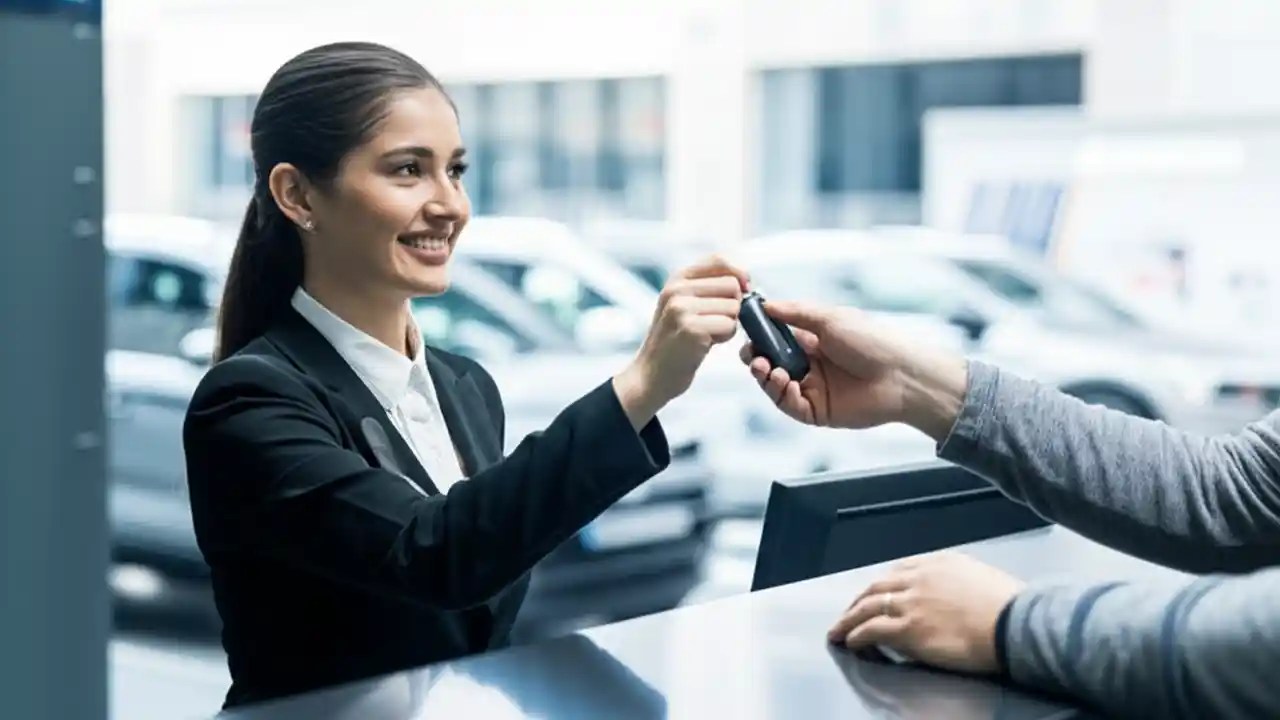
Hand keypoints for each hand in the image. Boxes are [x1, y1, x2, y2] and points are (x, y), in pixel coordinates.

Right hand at [615, 255, 749, 427]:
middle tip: (714, 322)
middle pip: (732, 285)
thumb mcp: (682, 304)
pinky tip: (706, 344)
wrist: (650, 375)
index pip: (719, 260)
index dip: (738, 275)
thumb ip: (707, 288)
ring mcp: (682, 309)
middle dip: (732, 305)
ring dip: (728, 323)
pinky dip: (725, 337)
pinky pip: (730, 326)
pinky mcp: (692, 329)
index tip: (742, 290)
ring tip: (707, 334)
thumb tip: (745, 280)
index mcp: (677, 279)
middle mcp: (677, 290)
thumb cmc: (674, 341)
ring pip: (733, 307)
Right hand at [739, 299, 967, 438]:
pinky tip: (785, 383)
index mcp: (812, 341)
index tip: (747, 331)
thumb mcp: (830, 319)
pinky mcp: (817, 412)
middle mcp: (809, 365)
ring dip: (765, 377)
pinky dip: (781, 395)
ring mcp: (812, 389)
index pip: (775, 339)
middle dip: (756, 359)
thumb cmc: (871, 341)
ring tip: (766, 368)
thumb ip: (795, 313)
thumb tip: (765, 304)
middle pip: (770, 364)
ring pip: (775, 386)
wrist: (900, 376)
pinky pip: (789, 406)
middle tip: (752, 355)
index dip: (759, 336)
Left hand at [827, 551, 1024, 674]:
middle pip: (878, 587)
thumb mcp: (983, 580)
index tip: (877, 593)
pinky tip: (851, 642)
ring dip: (849, 619)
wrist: (1014, 623)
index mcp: (939, 563)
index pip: (900, 570)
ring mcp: (911, 603)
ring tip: (839, 630)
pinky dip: (857, 635)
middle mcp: (920, 578)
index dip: (885, 584)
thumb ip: (962, 585)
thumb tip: (960, 598)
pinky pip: (871, 630)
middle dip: (859, 600)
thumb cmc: (1011, 607)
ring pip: (867, 607)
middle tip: (849, 612)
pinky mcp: (907, 629)